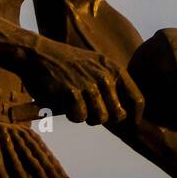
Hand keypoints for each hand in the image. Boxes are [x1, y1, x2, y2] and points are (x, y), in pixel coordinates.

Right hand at [21, 37, 143, 126]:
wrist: (38, 53)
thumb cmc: (68, 64)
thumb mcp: (96, 66)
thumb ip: (112, 85)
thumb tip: (125, 115)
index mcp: (115, 69)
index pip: (138, 100)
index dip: (134, 117)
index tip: (128, 124)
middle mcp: (105, 76)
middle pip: (118, 115)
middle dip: (104, 117)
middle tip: (89, 109)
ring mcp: (89, 84)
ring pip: (99, 119)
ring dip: (86, 117)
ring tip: (76, 104)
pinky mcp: (72, 92)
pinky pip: (79, 117)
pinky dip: (71, 114)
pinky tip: (64, 102)